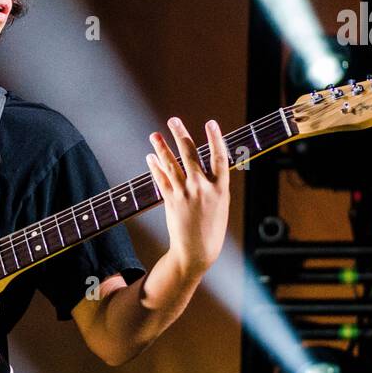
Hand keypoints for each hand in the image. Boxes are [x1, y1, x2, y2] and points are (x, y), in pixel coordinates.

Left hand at [146, 118, 230, 276]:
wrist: (197, 252)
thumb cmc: (211, 229)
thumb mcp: (220, 205)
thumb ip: (213, 185)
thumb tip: (203, 167)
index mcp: (221, 189)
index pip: (219, 157)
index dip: (216, 138)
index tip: (211, 123)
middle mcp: (203, 188)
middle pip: (191, 155)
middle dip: (181, 135)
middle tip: (173, 120)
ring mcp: (186, 194)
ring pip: (172, 165)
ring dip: (162, 147)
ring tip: (155, 134)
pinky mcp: (171, 201)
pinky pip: (161, 180)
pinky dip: (155, 167)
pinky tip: (151, 157)